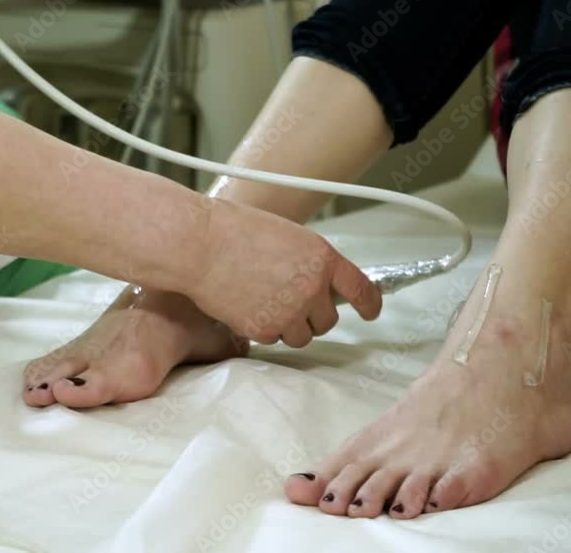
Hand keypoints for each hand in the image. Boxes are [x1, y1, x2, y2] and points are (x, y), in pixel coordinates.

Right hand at [187, 199, 381, 346]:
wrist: (199, 245)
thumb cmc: (233, 231)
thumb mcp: (285, 236)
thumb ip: (308, 261)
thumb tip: (316, 284)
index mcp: (322, 258)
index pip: (360, 288)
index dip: (370, 304)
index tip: (371, 311)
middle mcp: (312, 288)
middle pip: (328, 320)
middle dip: (311, 315)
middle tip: (287, 301)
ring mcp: (289, 312)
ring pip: (301, 336)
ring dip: (287, 325)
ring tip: (261, 300)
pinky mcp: (265, 329)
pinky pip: (272, 339)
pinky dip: (261, 328)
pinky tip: (244, 305)